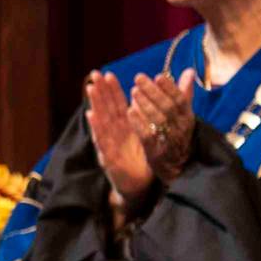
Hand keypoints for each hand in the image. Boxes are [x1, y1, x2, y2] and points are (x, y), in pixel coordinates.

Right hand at [84, 70, 153, 205]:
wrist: (140, 187)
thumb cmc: (144, 159)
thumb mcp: (153, 135)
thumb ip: (161, 115)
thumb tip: (169, 102)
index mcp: (126, 128)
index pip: (118, 105)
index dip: (113, 90)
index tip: (108, 74)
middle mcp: (115, 133)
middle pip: (107, 109)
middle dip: (101, 91)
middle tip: (95, 74)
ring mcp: (110, 144)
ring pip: (102, 121)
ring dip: (96, 104)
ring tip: (91, 88)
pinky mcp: (109, 157)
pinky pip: (102, 140)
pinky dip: (96, 127)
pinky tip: (91, 115)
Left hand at [128, 73, 196, 181]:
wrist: (176, 168)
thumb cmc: (177, 135)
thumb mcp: (183, 115)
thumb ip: (184, 93)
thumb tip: (189, 71)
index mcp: (188, 118)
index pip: (181, 100)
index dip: (170, 87)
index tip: (158, 76)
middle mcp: (181, 128)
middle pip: (168, 107)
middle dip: (153, 91)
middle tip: (139, 78)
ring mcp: (169, 140)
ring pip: (158, 120)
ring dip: (145, 104)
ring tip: (133, 91)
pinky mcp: (156, 151)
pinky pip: (148, 135)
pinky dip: (139, 122)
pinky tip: (129, 111)